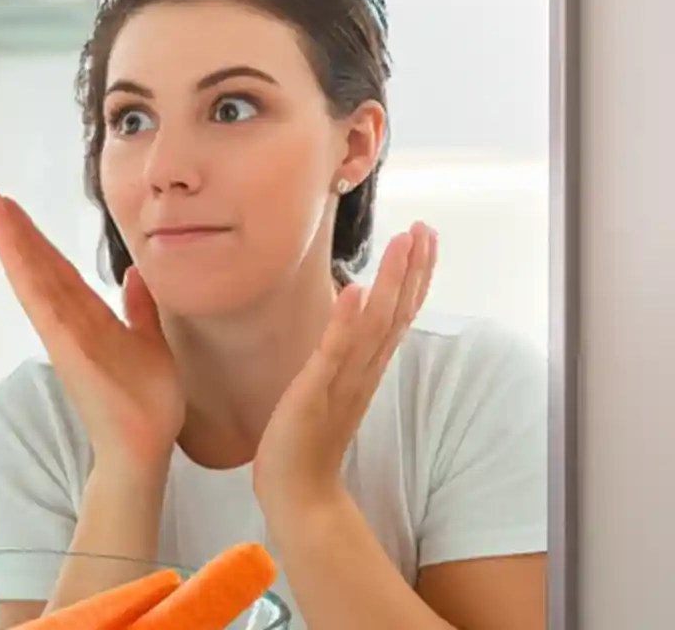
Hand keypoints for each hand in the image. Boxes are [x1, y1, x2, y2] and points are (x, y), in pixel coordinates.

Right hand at [0, 185, 182, 470]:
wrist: (144, 448)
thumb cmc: (147, 405)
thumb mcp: (150, 344)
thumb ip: (140, 310)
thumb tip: (134, 276)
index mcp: (88, 319)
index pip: (56, 268)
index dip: (34, 237)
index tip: (13, 207)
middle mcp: (70, 322)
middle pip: (37, 265)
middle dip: (12, 228)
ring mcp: (65, 334)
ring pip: (34, 276)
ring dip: (12, 239)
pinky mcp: (67, 347)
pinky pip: (43, 302)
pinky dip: (26, 272)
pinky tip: (11, 246)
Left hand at [254, 223, 436, 517]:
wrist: (296, 492)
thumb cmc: (306, 441)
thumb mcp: (327, 388)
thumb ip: (341, 358)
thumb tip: (345, 324)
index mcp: (366, 369)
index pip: (397, 315)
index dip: (413, 277)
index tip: (423, 238)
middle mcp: (363, 372)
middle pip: (396, 313)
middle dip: (412, 269)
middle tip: (424, 229)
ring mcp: (342, 382)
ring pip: (375, 325)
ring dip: (391, 282)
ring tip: (404, 242)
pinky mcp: (315, 393)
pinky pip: (334, 353)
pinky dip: (346, 321)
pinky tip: (355, 289)